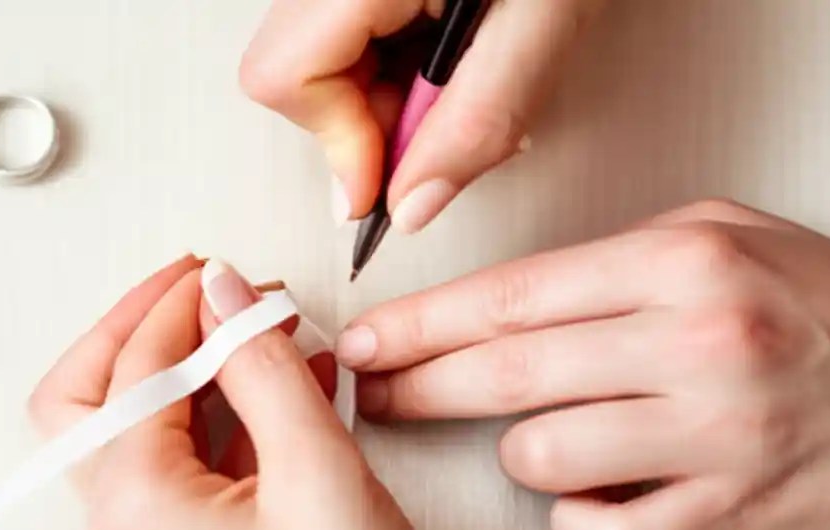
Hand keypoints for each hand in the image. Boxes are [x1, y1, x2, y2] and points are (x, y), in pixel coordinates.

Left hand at [29, 257, 509, 529]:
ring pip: (141, 432)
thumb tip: (224, 293)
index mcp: (132, 508)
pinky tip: (284, 393)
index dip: (187, 307)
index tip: (236, 275)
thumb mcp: (316, 471)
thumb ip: (260, 365)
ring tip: (260, 333)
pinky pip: (186, 472)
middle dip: (145, 332)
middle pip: (93, 399)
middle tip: (202, 289)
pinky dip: (223, 422)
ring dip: (193, 373)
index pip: (135, 369)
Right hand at [240, 0, 606, 231]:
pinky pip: (345, 38)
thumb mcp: (543, 23)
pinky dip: (394, 68)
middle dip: (364, 123)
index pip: (287, 76)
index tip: (388, 188)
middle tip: (440, 120)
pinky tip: (446, 54)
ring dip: (384, 98)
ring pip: (316, 61)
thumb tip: (411, 206)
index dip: (339, 145)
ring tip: (458, 78)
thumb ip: (477, 120)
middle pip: (292, 73)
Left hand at [336, 199, 829, 529]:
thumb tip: (498, 302)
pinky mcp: (733, 515)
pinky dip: (580, 522)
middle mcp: (695, 346)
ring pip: (540, 459)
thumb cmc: (826, 309)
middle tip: (381, 397)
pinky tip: (595, 496)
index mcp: (680, 266)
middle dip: (418, 389)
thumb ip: (610, 259)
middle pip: (502, 376)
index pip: (506, 299)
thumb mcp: (723, 237)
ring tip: (544, 439)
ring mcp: (716, 437)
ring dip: (521, 454)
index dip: (418, 325)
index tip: (364, 343)